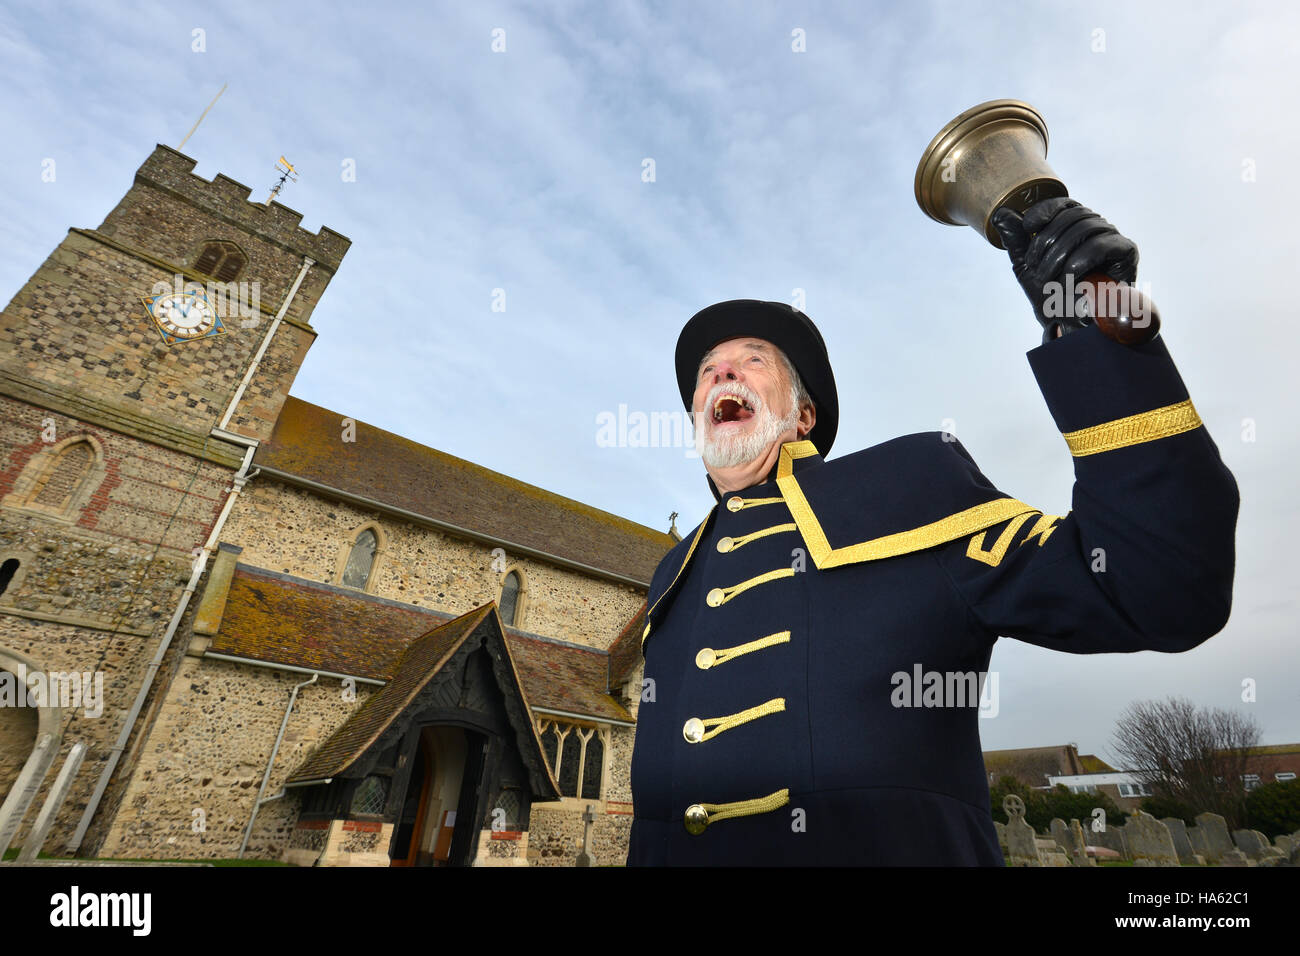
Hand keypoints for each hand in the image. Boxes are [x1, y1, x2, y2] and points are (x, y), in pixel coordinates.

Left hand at [991, 198, 1138, 344]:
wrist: (1069, 326)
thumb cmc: (1051, 296)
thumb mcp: (1028, 267)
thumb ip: (1016, 240)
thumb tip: (1001, 213)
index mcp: (1074, 226)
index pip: (1063, 203)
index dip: (1045, 210)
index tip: (1028, 226)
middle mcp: (1095, 227)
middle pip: (1072, 215)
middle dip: (1046, 241)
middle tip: (1035, 267)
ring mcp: (1112, 237)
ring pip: (1085, 228)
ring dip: (1059, 256)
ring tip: (1049, 279)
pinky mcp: (1126, 251)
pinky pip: (1102, 245)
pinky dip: (1080, 261)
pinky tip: (1070, 277)